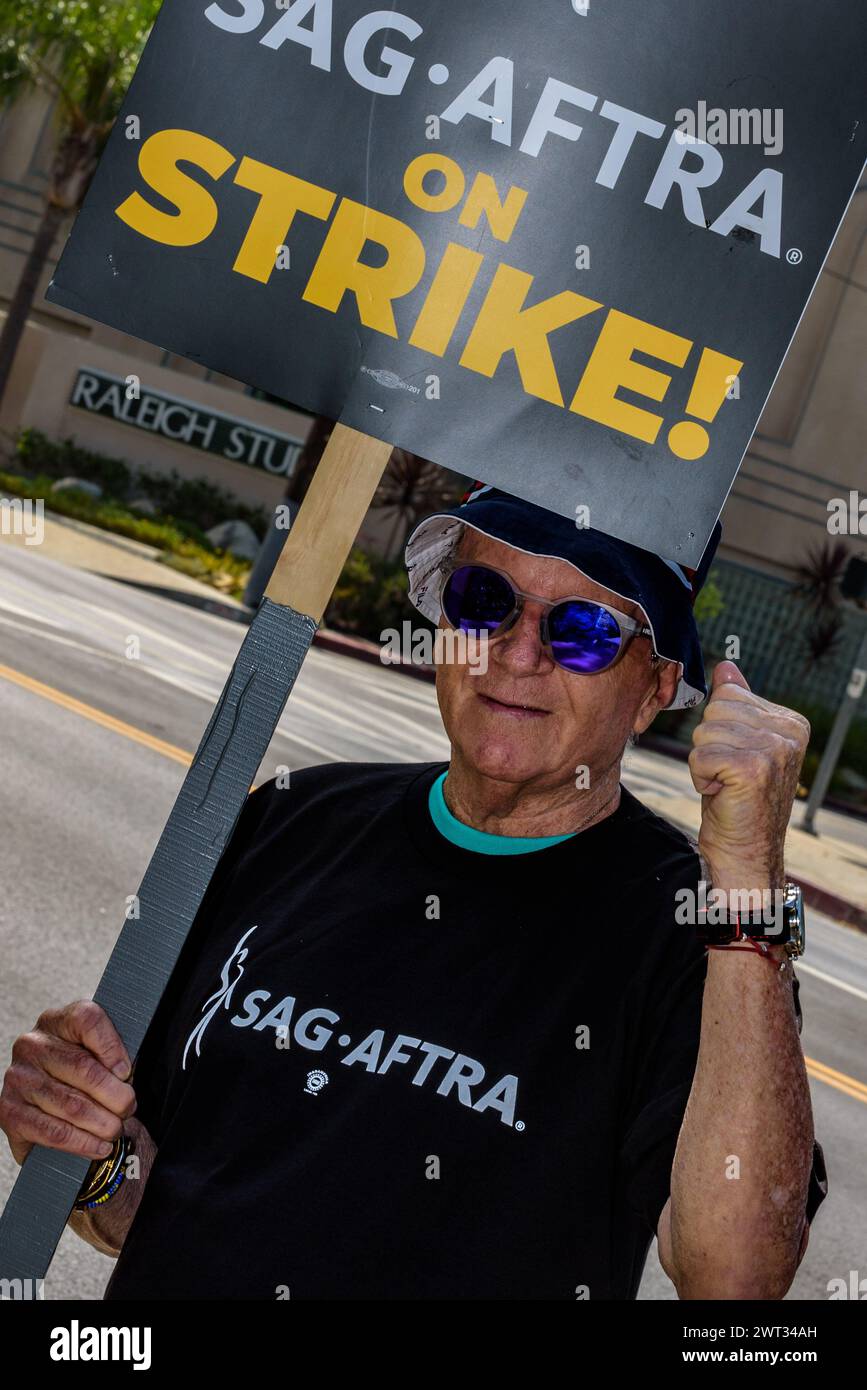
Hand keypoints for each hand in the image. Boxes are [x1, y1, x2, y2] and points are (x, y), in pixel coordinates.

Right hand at [0, 1000, 135, 1165]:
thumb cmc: (81, 1074)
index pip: (86, 1020)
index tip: (127, 1071)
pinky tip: (99, 1146)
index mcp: (56, 1021)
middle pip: (82, 1067)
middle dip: (114, 1095)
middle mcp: (31, 1045)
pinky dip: (82, 1142)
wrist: (49, 1103)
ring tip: (117, 1130)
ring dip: (101, 1122)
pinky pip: (52, 1132)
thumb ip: (111, 1057)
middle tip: (129, 1109)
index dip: (112, 1046)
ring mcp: (17, 1078)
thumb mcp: (97, 1053)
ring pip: (70, 1104)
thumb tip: (125, 1078)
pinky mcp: (10, 1112)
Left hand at [689, 661, 809, 891]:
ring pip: (705, 732)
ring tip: (725, 784)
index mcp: (791, 722)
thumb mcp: (738, 744)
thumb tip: (726, 667)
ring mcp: (775, 750)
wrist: (744, 849)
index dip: (719, 729)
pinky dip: (700, 776)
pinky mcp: (754, 768)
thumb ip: (737, 705)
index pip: (729, 695)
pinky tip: (720, 793)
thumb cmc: (737, 799)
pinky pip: (700, 754)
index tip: (735, 758)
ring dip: (703, 761)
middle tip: (727, 775)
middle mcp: (790, 733)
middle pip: (716, 710)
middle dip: (709, 744)